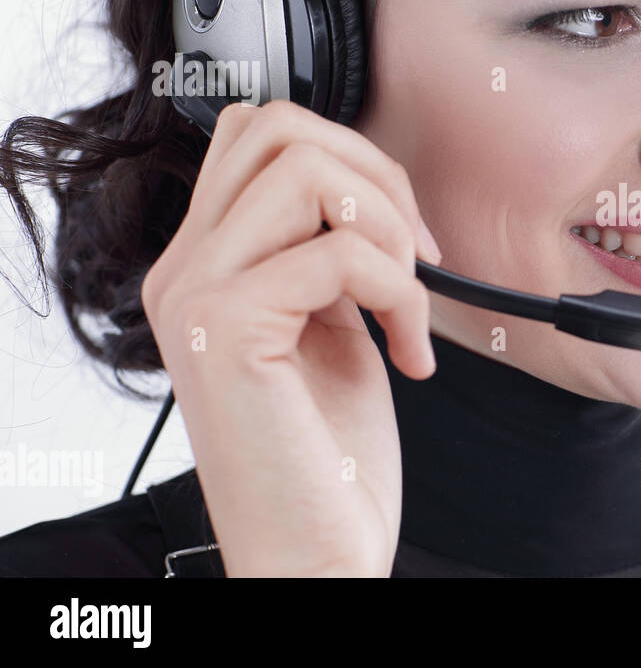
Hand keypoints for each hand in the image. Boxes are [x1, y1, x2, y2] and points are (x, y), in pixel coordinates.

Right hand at [141, 100, 440, 576]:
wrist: (312, 551)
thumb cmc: (327, 455)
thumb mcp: (328, 327)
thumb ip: (323, 254)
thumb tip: (360, 188)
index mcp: (206, 263)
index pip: (255, 132)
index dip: (350, 157)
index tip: (403, 235)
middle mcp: (184, 270)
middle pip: (277, 127)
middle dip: (376, 178)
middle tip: (416, 260)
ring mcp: (196, 296)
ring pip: (305, 171)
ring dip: (390, 233)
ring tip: (404, 307)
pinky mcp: (227, 331)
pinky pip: (340, 254)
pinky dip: (400, 296)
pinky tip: (407, 355)